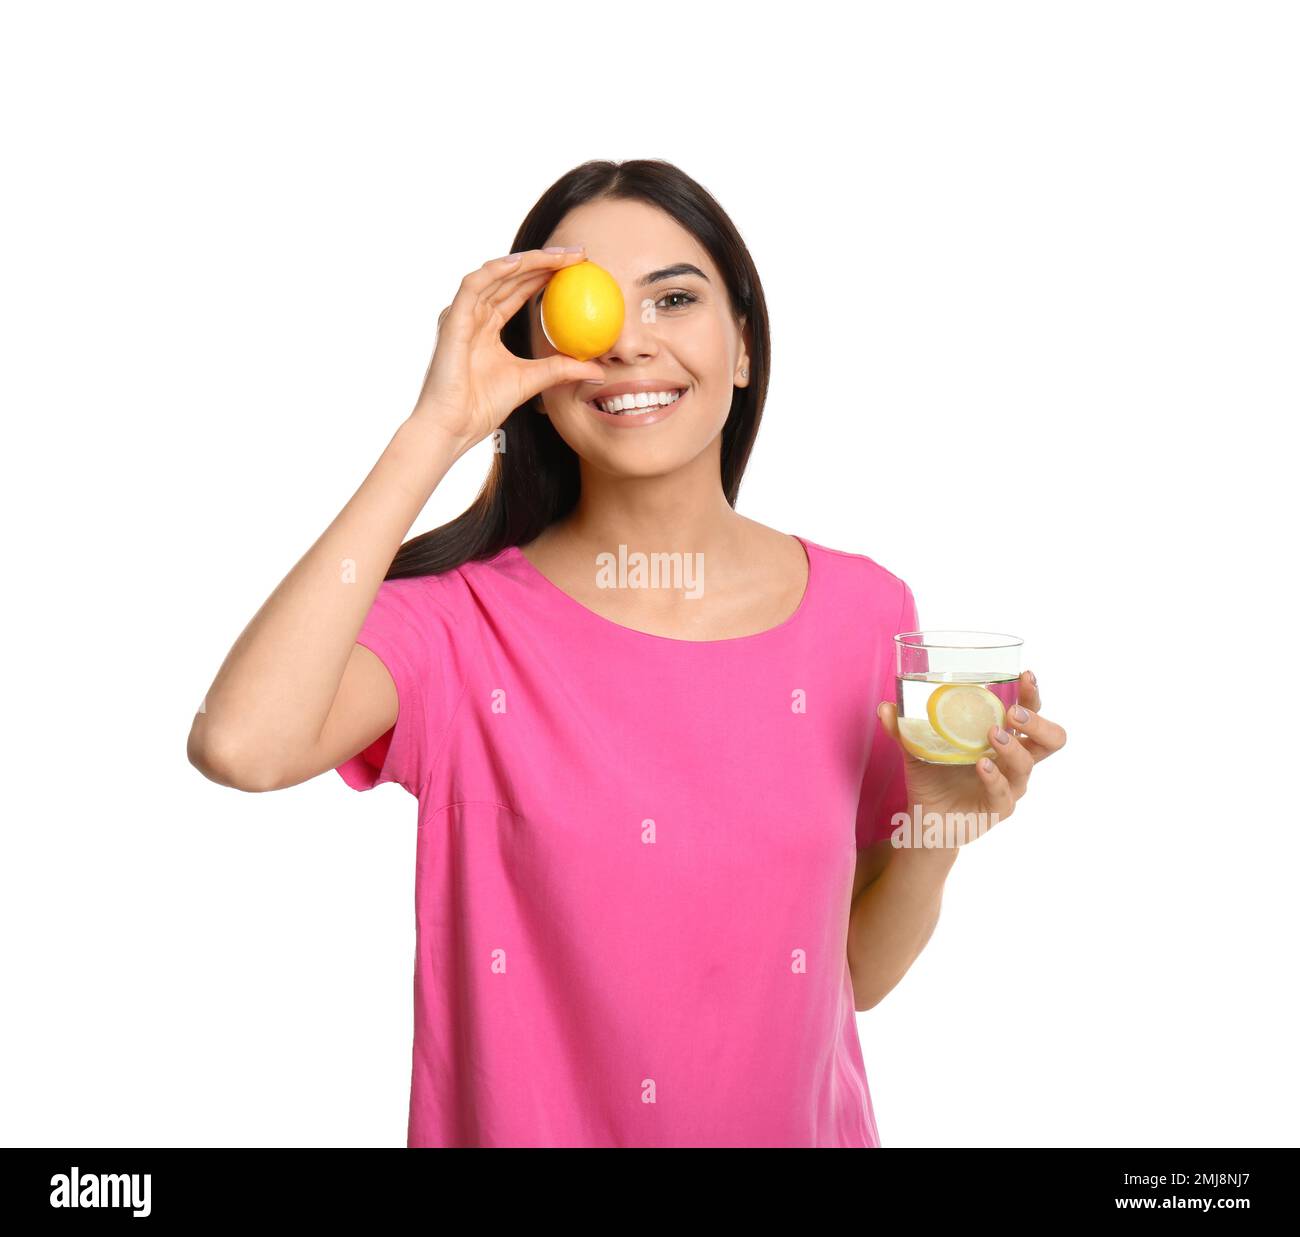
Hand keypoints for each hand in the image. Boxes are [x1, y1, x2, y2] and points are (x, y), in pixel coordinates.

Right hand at [409, 248, 604, 453]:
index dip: (548, 276)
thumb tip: (598, 370)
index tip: (579, 269)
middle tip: (578, 254)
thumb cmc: (483, 406)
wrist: (454, 425)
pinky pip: (474, 285)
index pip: (520, 290)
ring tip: (561, 256)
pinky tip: (524, 263)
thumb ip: (562, 369)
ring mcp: (462, 314)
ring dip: (529, 260)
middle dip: (545, 261)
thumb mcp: (533, 381)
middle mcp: (475, 314)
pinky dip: (497, 270)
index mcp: (488, 325)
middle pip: (512, 277)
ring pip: (497, 274)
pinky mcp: (453, 319)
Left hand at [875, 671, 1066, 844]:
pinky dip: (993, 777)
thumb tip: (885, 706)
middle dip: (1038, 722)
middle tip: (1014, 712)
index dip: (1033, 694)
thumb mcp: (916, 748)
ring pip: (1028, 765)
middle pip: (1050, 740)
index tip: (1025, 674)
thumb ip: (903, 728)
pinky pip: (1003, 793)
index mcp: (1003, 739)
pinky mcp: (998, 809)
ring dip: (1012, 747)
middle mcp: (1013, 762)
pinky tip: (980, 765)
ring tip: (993, 734)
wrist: (925, 820)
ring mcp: (1010, 786)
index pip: (1030, 713)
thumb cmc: (931, 777)